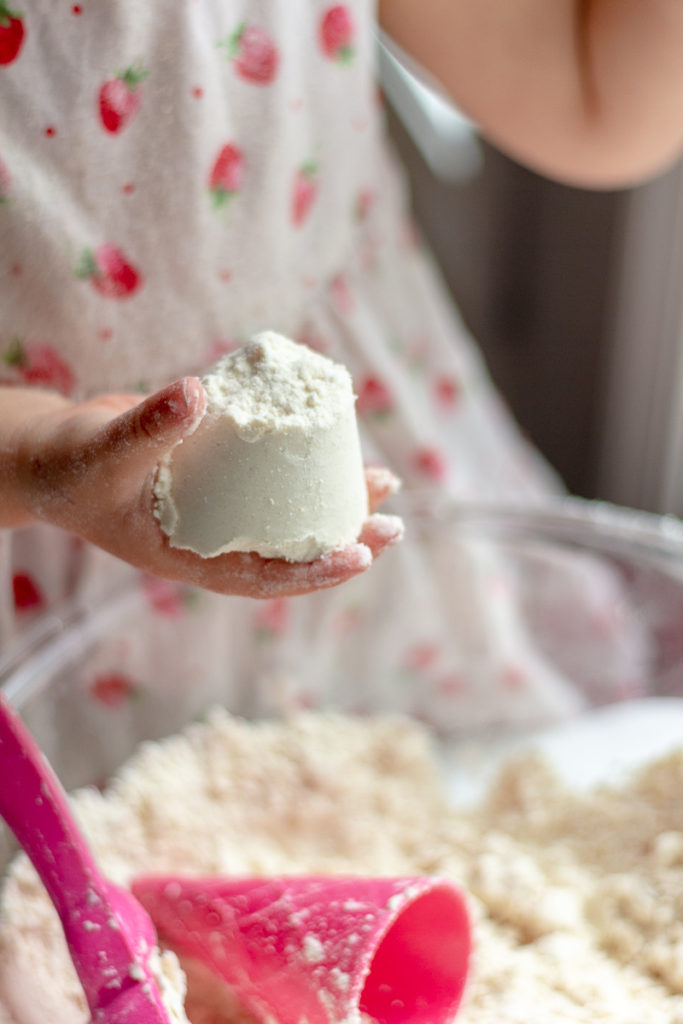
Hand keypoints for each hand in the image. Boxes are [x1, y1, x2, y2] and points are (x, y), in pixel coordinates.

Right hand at [7, 379, 403, 597]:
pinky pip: (273, 475)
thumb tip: (198, 394)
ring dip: (335, 501)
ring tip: (384, 482)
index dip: (311, 572)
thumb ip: (147, 427)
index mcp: (189, 557)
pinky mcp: (222, 472)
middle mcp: (213, 537)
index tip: (359, 555)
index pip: (261, 578)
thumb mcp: (103, 451)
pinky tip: (333, 442)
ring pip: (289, 512)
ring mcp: (220, 507)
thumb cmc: (68, 465)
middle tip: (395, 523)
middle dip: (344, 539)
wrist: (49, 451)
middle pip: (289, 548)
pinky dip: (303, 463)